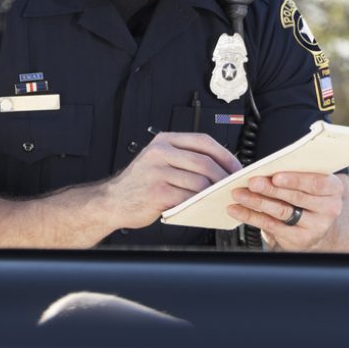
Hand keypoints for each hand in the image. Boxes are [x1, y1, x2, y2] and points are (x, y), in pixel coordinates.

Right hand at [107, 132, 241, 229]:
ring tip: (219, 198)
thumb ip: (184, 159)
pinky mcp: (157, 193)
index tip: (236, 167)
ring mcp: (157, 173)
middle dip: (224, 176)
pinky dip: (200, 203)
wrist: (113, 200)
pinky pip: (188, 197)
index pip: (202, 141)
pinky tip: (203, 206)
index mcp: (163, 141)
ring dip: (214, 193)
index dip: (224, 154)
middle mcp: (159, 153)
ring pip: (199, 181)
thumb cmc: (140, 183)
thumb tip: (221, 167)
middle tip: (232, 186)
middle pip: (204, 162)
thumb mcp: (158, 160)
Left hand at [227, 172, 343, 250]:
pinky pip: (271, 225)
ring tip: (239, 194)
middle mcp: (328, 209)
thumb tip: (265, 167)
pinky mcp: (299, 239)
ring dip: (256, 201)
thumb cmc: (307, 193)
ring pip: (282, 211)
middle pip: (296, 197)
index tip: (276, 176)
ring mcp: (315, 226)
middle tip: (251, 182)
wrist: (315, 224)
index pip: (316, 183)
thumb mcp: (308, 180)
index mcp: (333, 189)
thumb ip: (295, 173)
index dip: (295, 180)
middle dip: (270, 189)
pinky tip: (237, 209)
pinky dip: (250, 216)